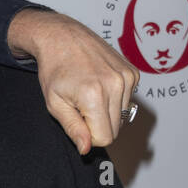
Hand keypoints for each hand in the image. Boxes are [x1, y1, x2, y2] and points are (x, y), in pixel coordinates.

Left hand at [8, 9, 137, 153]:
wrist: (62, 37)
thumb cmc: (54, 69)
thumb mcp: (55, 103)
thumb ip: (73, 128)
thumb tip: (86, 149)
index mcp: (94, 94)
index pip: (105, 138)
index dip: (89, 136)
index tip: (77, 121)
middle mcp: (116, 85)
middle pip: (115, 129)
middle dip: (97, 125)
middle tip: (80, 107)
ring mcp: (127, 77)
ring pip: (123, 116)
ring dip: (106, 112)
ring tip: (89, 93)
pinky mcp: (133, 72)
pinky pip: (128, 101)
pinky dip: (114, 99)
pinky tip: (99, 84)